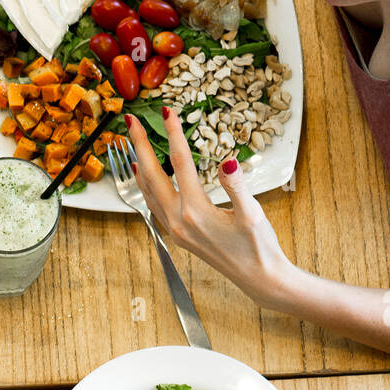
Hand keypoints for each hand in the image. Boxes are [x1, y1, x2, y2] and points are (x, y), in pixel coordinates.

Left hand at [125, 110, 297, 309]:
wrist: (258, 278)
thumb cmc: (259, 247)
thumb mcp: (252, 214)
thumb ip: (237, 186)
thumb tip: (227, 162)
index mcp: (195, 212)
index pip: (180, 163)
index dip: (173, 134)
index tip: (167, 111)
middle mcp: (178, 221)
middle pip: (152, 175)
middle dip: (140, 146)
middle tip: (130, 121)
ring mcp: (175, 230)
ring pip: (148, 191)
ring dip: (138, 164)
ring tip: (130, 142)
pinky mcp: (178, 235)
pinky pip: (153, 204)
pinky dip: (145, 185)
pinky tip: (144, 176)